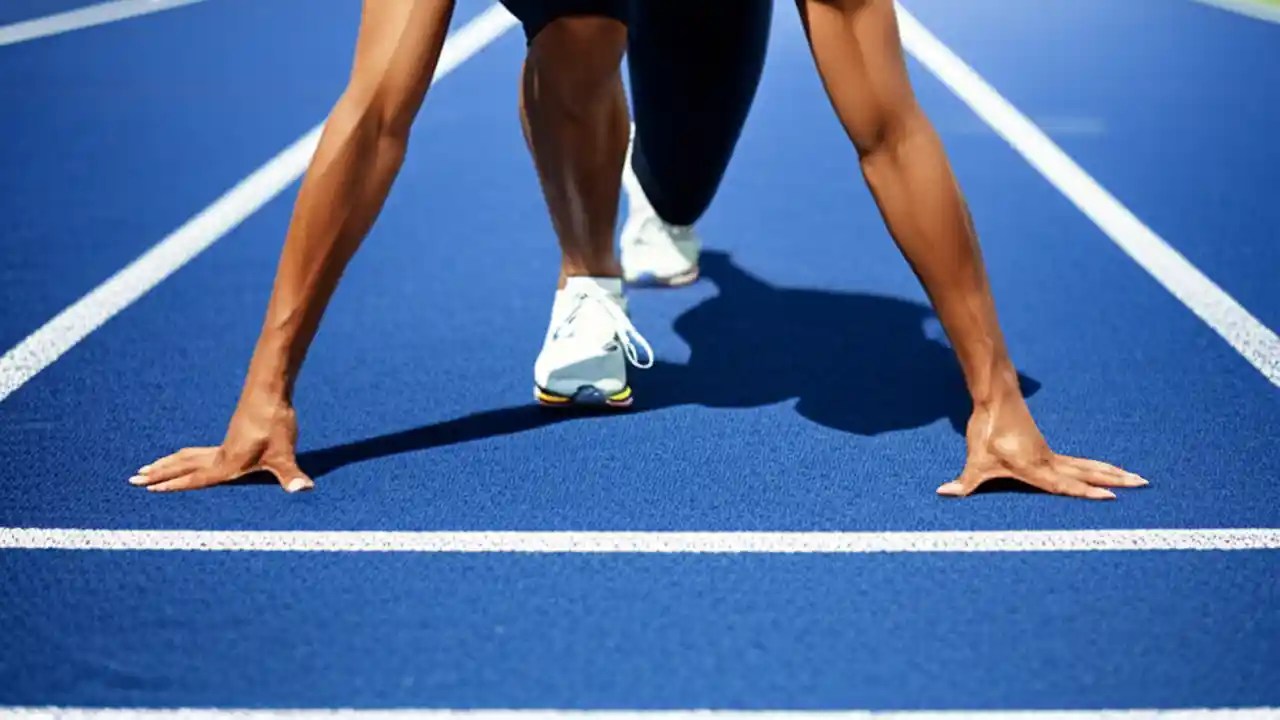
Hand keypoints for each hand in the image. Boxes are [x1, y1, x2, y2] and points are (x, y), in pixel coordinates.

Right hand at [129, 400, 312, 492]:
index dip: (174, 485)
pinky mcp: (231, 436)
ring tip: (148, 468)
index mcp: (228, 463)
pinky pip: (199, 451)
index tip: (150, 489)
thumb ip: (291, 475)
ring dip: (167, 464)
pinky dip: (184, 457)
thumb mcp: (285, 453)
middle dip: (159, 474)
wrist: (270, 390)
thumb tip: (304, 489)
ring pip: (188, 456)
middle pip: (183, 466)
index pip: (195, 478)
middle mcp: (221, 454)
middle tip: (133, 480)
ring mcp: (224, 444)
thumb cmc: (275, 423)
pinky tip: (185, 459)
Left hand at [938, 395, 1147, 499]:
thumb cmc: (987, 429)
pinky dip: (1094, 467)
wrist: (995, 397)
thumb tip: (943, 493)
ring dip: (1110, 471)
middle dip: (1114, 480)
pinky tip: (1102, 471)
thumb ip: (964, 481)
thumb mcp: (974, 460)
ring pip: (1086, 465)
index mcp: (1035, 467)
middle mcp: (1048, 461)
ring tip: (1134, 477)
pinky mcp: (1045, 448)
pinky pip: (1076, 461)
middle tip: (1143, 483)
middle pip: (1088, 473)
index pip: (1066, 485)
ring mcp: (1049, 453)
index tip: (1112, 497)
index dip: (1087, 492)